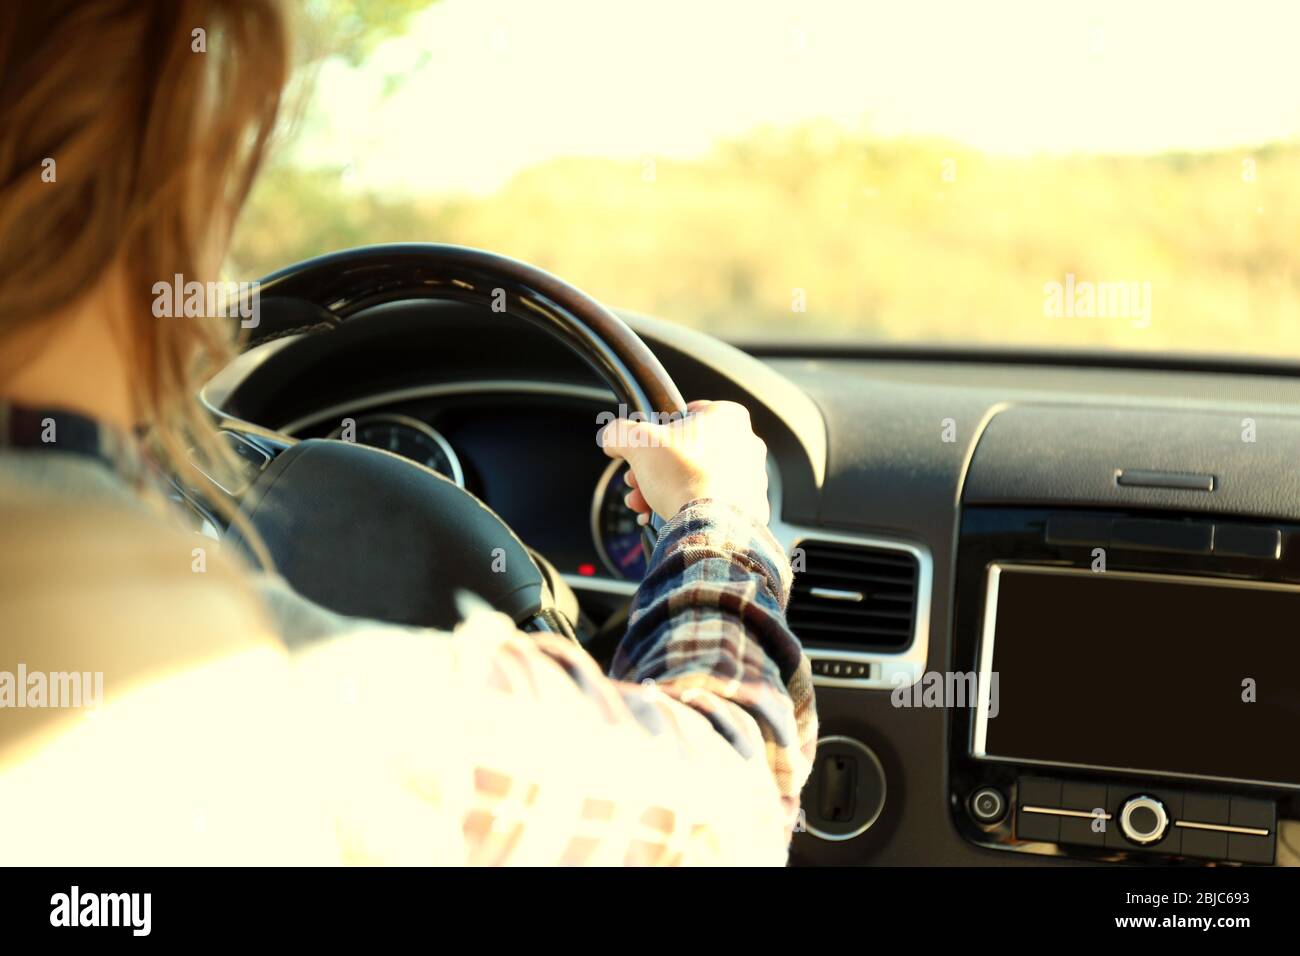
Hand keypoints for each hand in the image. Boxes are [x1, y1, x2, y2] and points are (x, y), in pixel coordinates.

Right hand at [598, 399, 769, 525]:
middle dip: (656, 469)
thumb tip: (612, 438)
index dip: (659, 433)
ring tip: (644, 504)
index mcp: (728, 418)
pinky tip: (665, 518)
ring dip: (666, 490)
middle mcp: (747, 445)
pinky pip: (712, 504)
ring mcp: (751, 479)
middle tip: (637, 482)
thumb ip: (620, 433)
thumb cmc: (683, 475)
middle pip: (689, 452)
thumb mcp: (637, 442)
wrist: (710, 526)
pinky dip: (688, 509)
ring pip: (698, 479)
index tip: (645, 449)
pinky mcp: (751, 508)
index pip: (688, 415)